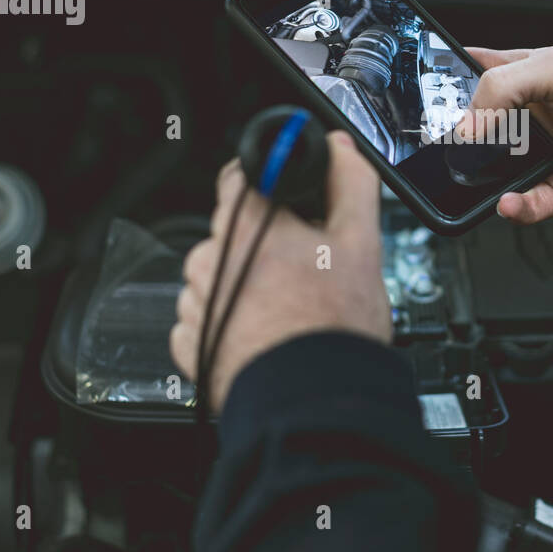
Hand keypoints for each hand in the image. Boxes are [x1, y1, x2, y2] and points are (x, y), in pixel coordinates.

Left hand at [171, 131, 391, 411]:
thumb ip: (350, 182)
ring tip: (290, 310)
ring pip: (220, 276)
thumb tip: (338, 148)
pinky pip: (207, 319)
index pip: (241, 177)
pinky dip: (232, 322)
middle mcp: (208, 260)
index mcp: (244, 224)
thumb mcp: (361, 241)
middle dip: (266, 244)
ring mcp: (195, 306)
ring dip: (247, 284)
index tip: (294, 205)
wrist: (316, 403)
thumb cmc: (334, 328)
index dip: (272, 186)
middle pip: (234, 231)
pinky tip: (267, 334)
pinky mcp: (191, 347)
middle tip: (307, 270)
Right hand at [462, 44, 552, 224]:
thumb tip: (467, 124)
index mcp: (531, 78)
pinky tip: (509, 201)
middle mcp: (537, 119)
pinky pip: (530, 205)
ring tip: (476, 175)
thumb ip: (501, 88)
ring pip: (501, 174)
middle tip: (448, 146)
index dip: (454, 83)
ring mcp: (550, 155)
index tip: (427, 92)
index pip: (481, 76)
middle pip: (484, 132)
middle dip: (463, 141)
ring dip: (485, 179)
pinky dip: (517, 208)